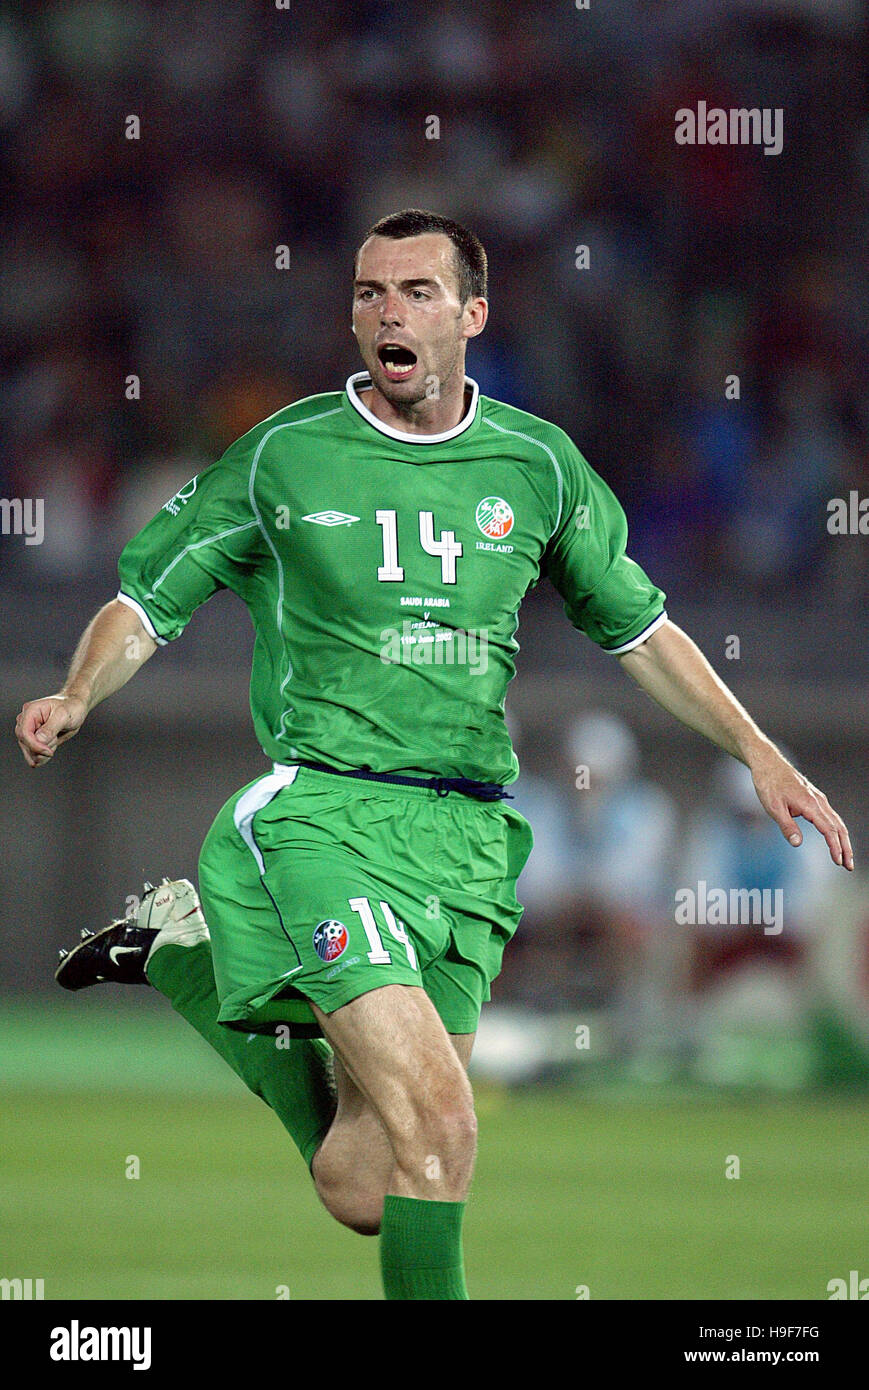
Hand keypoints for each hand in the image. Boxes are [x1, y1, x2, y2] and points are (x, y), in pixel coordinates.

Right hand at [15, 693, 87, 767]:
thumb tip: (39, 740)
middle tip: (56, 737)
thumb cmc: (71, 707)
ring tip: (55, 737)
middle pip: (25, 744)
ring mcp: (28, 731)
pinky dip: (44, 756)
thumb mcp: (64, 715)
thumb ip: (50, 728)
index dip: (35, 746)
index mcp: (30, 711)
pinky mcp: (33, 740)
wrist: (75, 708)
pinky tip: (52, 745)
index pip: (24, 734)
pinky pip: (33, 756)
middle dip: (42, 748)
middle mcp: (25, 721)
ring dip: (44, 751)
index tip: (49, 752)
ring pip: (29, 753)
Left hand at [749, 746, 853, 870]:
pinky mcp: (815, 798)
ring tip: (846, 857)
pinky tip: (836, 839)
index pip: (829, 830)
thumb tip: (797, 843)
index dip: (835, 847)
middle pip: (839, 827)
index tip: (838, 862)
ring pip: (837, 821)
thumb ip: (786, 826)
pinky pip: (830, 816)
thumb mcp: (773, 808)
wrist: (768, 763)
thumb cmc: (768, 784)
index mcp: (810, 804)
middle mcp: (819, 801)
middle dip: (846, 848)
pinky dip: (836, 830)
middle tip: (849, 866)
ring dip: (843, 840)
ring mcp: (818, 799)